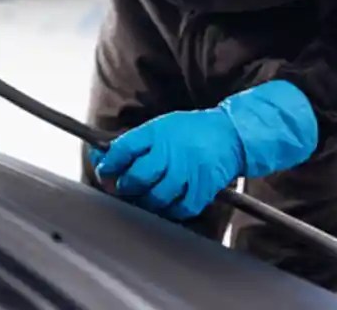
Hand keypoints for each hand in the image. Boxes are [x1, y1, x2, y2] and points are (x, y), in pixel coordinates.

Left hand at [92, 80, 318, 219]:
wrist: (232, 134)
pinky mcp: (204, 188)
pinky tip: (165, 205)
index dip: (109, 163)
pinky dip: (170, 210)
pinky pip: (180, 208)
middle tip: (122, 187)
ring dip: (144, 201)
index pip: (123, 149)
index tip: (104, 170)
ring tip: (142, 197)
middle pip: (138, 177)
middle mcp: (171, 152)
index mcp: (156, 133)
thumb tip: (105, 157)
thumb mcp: (160, 126)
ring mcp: (188, 171)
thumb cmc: (191, 130)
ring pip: (156, 196)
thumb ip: (135, 142)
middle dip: (125, 186)